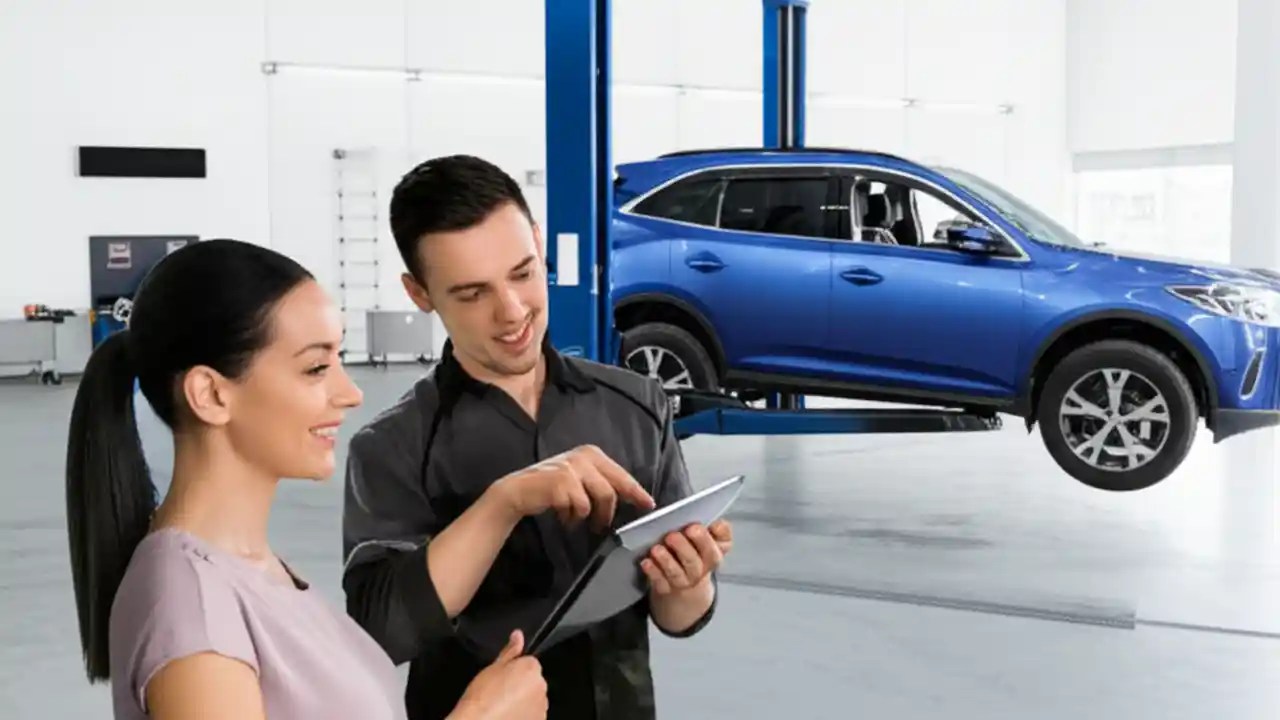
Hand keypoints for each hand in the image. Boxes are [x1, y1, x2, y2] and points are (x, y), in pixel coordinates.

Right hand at [452, 631, 546, 719]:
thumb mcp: (492, 668)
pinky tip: (508, 716)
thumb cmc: (482, 697)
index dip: (515, 671)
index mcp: (532, 668)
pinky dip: (524, 715)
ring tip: (502, 707)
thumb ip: (510, 651)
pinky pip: (533, 715)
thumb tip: (518, 635)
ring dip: (523, 702)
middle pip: (533, 682)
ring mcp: (542, 707)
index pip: (529, 664)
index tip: (503, 679)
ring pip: (533, 700)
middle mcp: (541, 687)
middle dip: (521, 686)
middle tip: (500, 693)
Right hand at [489, 445, 655, 530]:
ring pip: (597, 500)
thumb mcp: (579, 477)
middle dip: (609, 512)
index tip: (648, 504)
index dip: (636, 492)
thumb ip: (601, 482)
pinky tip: (563, 517)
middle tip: (603, 526)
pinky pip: (579, 508)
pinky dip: (572, 518)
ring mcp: (572, 468)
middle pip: (612, 490)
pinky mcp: (561, 483)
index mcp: (592, 453)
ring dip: (589, 517)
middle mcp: (584, 457)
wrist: (519, 490)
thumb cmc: (551, 487)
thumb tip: (630, 497)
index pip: (621, 475)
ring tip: (578, 521)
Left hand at [641, 519, 732, 595]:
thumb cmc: (698, 552)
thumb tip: (718, 524)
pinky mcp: (666, 588)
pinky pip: (659, 581)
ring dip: (666, 561)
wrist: (689, 582)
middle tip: (671, 536)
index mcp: (713, 556)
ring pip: (675, 573)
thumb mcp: (712, 540)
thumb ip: (718, 530)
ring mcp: (682, 581)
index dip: (704, 539)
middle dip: (682, 548)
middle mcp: (699, 571)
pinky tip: (646, 562)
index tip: (693, 528)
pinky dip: (653, 572)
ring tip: (656, 549)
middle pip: (693, 562)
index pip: (713, 550)